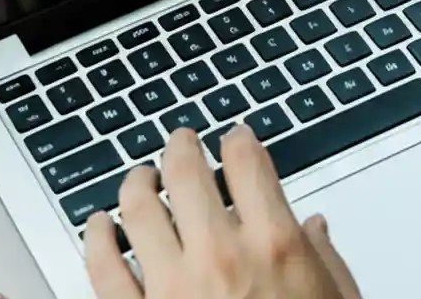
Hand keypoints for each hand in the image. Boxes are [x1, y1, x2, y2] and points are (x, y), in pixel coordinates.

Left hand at [84, 126, 360, 298]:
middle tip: (180, 141)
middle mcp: (220, 256)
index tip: (235, 137)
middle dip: (181, 147)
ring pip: (137, 208)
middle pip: (186, 171)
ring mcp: (172, 288)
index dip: (238, 139)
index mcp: (276, 246)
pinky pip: (102, 267)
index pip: (248, 163)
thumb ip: (326, 261)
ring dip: (135, 182)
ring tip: (138, 176)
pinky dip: (94, 238)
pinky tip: (96, 226)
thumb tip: (316, 228)